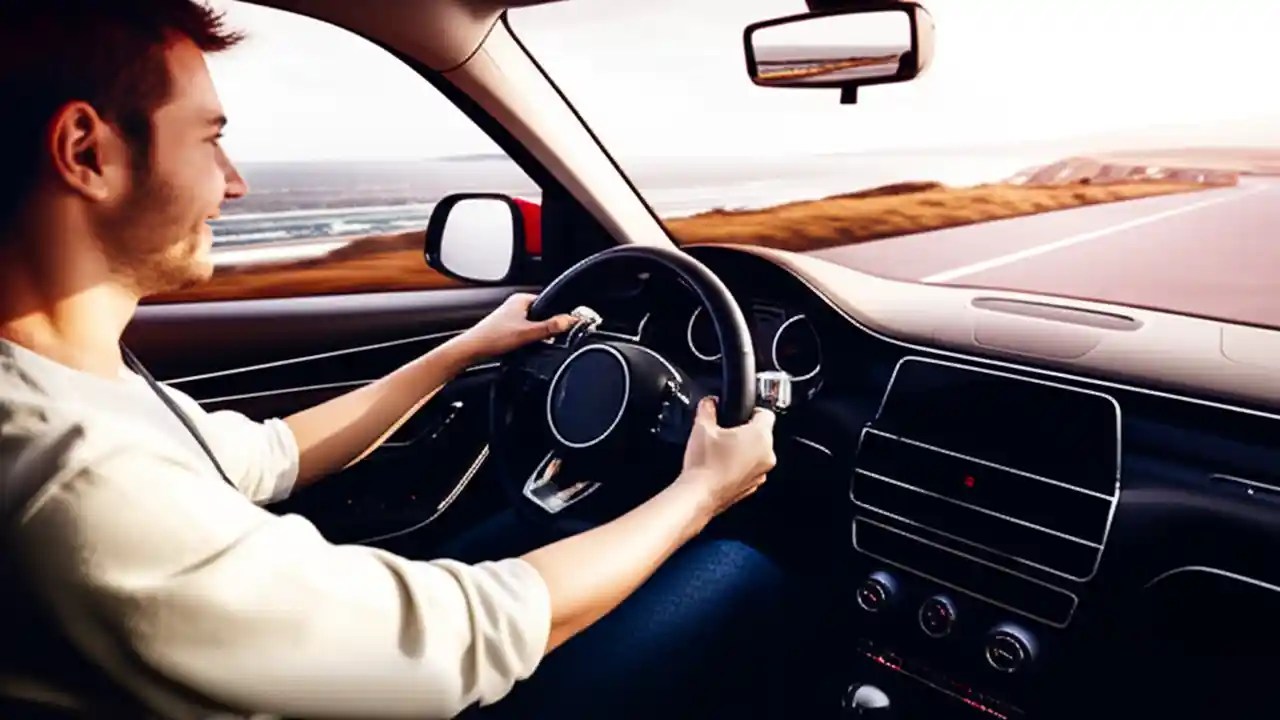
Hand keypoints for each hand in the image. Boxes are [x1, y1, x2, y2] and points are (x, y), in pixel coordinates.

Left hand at [450, 293, 576, 363]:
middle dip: (546, 327)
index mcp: (521, 299)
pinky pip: (525, 332)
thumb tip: (569, 320)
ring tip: (530, 343)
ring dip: (536, 335)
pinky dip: (527, 339)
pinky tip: (523, 347)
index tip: (563, 326)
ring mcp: (510, 317)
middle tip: (545, 338)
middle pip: (542, 315)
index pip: (548, 302)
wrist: (472, 350)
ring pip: (533, 325)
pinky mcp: (507, 328)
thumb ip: (550, 326)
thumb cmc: (493, 338)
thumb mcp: (527, 333)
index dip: (557, 315)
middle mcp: (515, 305)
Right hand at [674, 396, 776, 517]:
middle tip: (723, 433)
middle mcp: (767, 455)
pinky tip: (720, 466)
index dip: (751, 410)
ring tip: (720, 451)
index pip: (766, 413)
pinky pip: (750, 470)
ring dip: (743, 450)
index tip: (738, 413)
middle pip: (761, 435)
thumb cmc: (704, 464)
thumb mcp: (702, 427)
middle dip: (744, 432)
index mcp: (760, 436)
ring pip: (756, 453)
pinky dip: (739, 466)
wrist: (699, 495)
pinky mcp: (752, 486)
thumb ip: (708, 408)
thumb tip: (709, 403)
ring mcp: (761, 473)